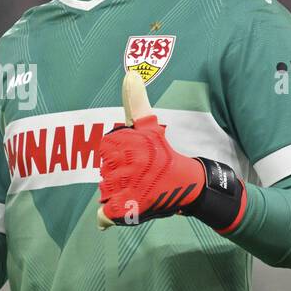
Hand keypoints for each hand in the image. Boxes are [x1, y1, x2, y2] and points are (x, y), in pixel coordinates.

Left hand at [96, 71, 207, 228]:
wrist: (187, 183)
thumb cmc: (163, 155)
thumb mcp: (149, 127)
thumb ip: (135, 103)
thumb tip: (130, 74)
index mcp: (128, 143)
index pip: (104, 153)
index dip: (117, 159)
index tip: (136, 159)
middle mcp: (128, 164)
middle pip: (103, 173)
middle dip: (116, 178)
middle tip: (140, 177)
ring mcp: (129, 186)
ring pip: (105, 192)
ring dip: (117, 194)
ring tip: (139, 189)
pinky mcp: (131, 208)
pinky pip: (105, 213)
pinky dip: (108, 216)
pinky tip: (122, 207)